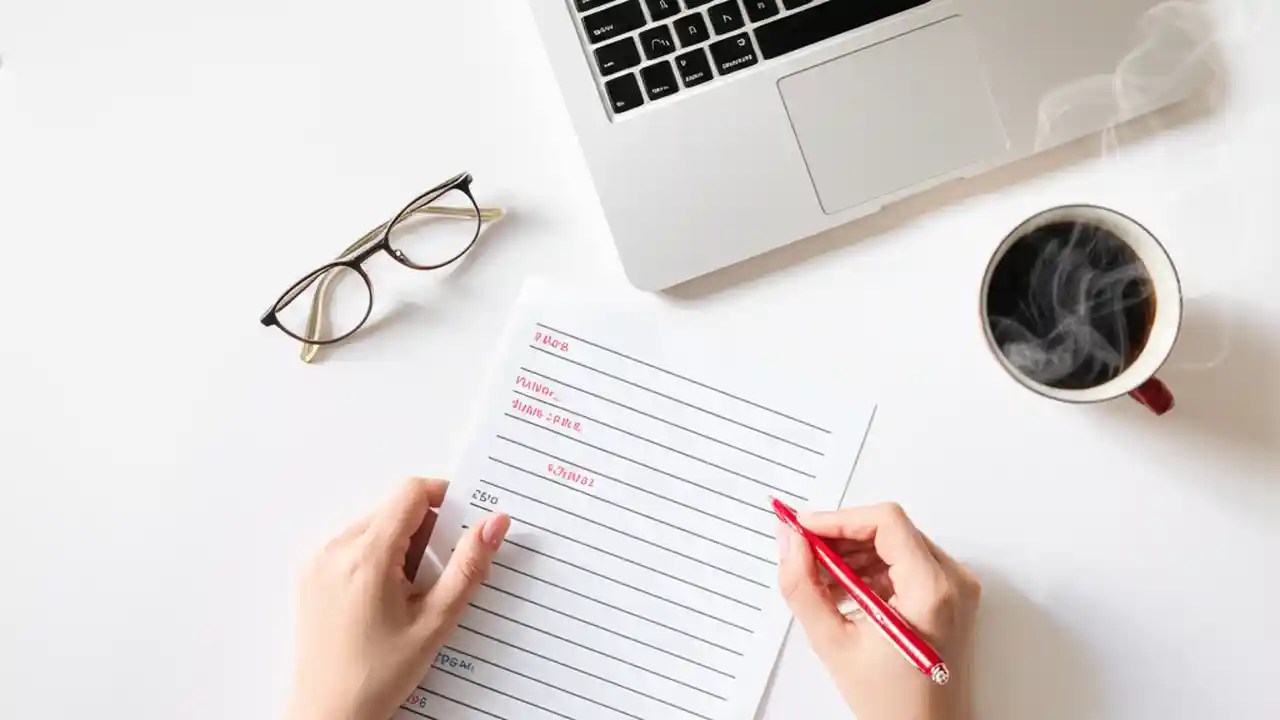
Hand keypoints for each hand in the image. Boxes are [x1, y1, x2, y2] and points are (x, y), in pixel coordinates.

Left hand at [286, 478, 510, 719]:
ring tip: (409, 595)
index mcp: (367, 555)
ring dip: (400, 546)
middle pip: (394, 510)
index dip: (443, 498)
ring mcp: (318, 560)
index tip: (462, 521)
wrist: (328, 714)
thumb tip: (494, 523)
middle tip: (436, 577)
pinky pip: (352, 545)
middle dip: (424, 532)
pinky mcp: (310, 574)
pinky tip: (385, 599)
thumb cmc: (379, 676)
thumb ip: (469, 566)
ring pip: (374, 526)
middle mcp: (336, 549)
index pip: (411, 492)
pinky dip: (376, 558)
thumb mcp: (436, 621)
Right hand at [776, 503, 980, 719]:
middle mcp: (953, 582)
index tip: (805, 529)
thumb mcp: (833, 643)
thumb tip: (789, 541)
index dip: (838, 519)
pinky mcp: (951, 596)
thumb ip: (803, 585)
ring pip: (897, 544)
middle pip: (890, 531)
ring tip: (821, 581)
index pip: (885, 523)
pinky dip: (873, 570)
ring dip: (854, 555)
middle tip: (804, 553)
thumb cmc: (892, 703)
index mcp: (932, 591)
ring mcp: (957, 588)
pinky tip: (845, 592)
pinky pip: (907, 563)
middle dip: (842, 538)